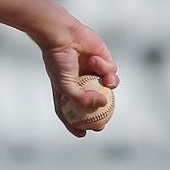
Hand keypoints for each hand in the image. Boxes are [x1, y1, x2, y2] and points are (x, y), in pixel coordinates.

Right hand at [41, 22, 119, 137]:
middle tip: (104, 123)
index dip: (76, 124)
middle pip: (94, 101)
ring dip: (109, 85)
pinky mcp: (103, 58)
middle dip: (100, 114)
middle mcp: (81, 80)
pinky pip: (111, 69)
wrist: (62, 35)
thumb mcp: (64, 85)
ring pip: (108, 86)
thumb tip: (102, 105)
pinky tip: (95, 60)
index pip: (71, 111)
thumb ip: (81, 99)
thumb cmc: (58, 60)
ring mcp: (93, 70)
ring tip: (106, 83)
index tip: (83, 134)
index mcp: (66, 88)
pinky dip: (105, 67)